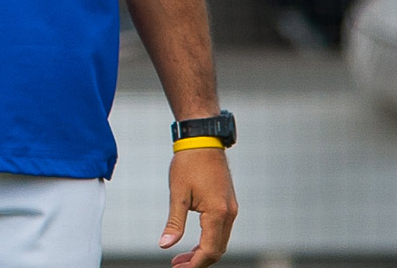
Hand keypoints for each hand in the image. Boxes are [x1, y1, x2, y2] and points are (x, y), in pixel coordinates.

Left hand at [159, 148, 236, 266]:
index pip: (209, 249)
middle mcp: (229, 214)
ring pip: (220, 241)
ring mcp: (231, 209)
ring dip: (203, 252)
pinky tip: (193, 245)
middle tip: (177, 265)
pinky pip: (221, 230)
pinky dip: (208, 241)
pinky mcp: (228, 204)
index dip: (194, 264)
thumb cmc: (188, 164)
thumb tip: (165, 245)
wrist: (202, 141)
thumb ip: (174, 222)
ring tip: (181, 258)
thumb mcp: (177, 194)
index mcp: (217, 213)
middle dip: (198, 261)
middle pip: (218, 249)